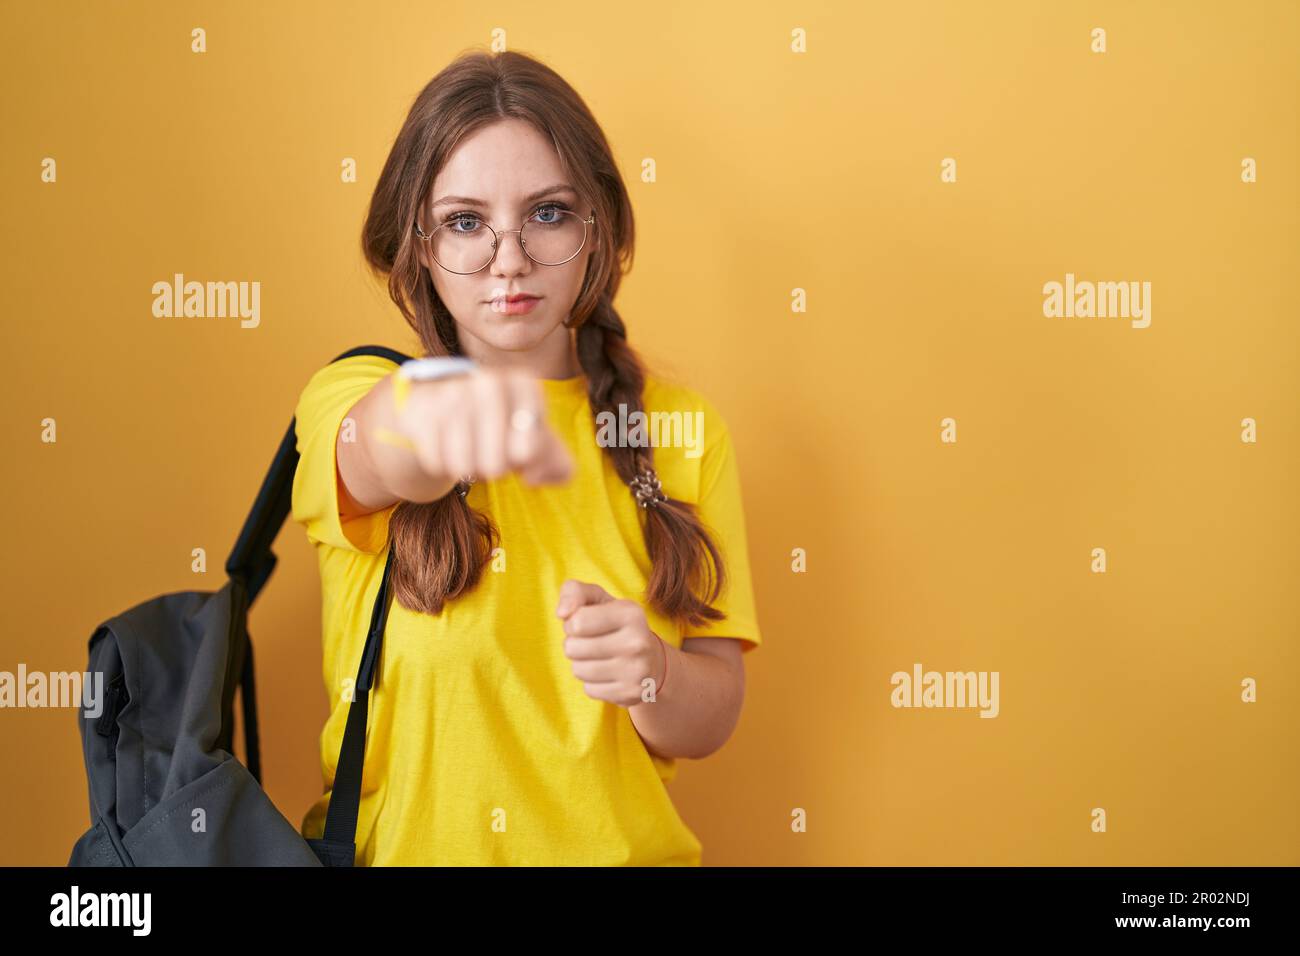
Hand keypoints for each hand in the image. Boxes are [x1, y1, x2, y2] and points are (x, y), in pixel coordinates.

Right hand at [392, 366, 573, 487]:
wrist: (451, 408)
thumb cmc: (505, 430)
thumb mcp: (540, 446)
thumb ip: (559, 467)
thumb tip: (533, 475)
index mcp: (524, 384)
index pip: (532, 449)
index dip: (525, 461)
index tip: (520, 449)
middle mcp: (490, 381)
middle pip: (498, 462)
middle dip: (495, 469)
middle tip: (493, 458)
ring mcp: (453, 392)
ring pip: (465, 465)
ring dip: (468, 470)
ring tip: (470, 454)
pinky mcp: (423, 409)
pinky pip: (437, 461)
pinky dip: (443, 465)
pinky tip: (447, 447)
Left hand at [556, 580, 666, 706]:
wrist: (653, 660)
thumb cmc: (616, 624)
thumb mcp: (598, 599)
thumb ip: (574, 592)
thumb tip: (562, 612)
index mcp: (630, 613)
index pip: (576, 621)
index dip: (572, 623)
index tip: (586, 623)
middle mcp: (637, 642)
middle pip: (573, 648)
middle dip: (575, 644)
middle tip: (592, 641)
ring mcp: (636, 671)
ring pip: (578, 670)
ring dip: (581, 663)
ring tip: (599, 657)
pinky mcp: (631, 694)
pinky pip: (589, 689)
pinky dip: (593, 682)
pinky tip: (608, 673)